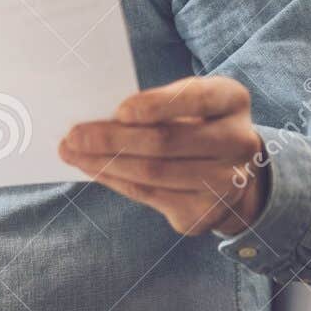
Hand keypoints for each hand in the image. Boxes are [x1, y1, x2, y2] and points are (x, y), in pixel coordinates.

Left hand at [58, 75, 268, 236]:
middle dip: (112, 139)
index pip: (197, 98)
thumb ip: (151, 105)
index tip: (121, 110)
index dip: (159, 105)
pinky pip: (148, 194)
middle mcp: (239, 141)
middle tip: (73, 135)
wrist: (229, 172)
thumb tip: (93, 118)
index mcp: (232, 100)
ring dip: (103, 163)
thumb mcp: (183, 102)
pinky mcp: (205, 212)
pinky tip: (91, 169)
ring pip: (152, 172)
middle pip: (165, 141)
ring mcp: (227, 182)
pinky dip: (113, 180)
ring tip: (71, 152)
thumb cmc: (191, 123)